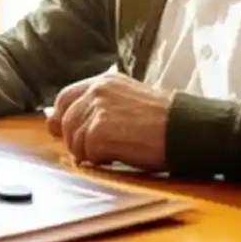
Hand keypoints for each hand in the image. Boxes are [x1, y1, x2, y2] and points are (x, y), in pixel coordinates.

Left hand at [47, 72, 171, 170]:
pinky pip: (86, 153)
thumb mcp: (126, 102)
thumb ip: (95, 107)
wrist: (187, 129)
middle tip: (97, 150)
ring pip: (74, 139)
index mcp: (104, 81)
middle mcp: (98, 91)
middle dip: (76, 140)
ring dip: (90, 152)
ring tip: (115, 151)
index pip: (65, 98)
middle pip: (66, 121)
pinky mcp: (101, 131)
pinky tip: (119, 155)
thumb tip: (54, 123)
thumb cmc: (163, 121)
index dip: (63, 119)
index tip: (67, 133)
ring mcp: (98, 110)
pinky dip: (100, 160)